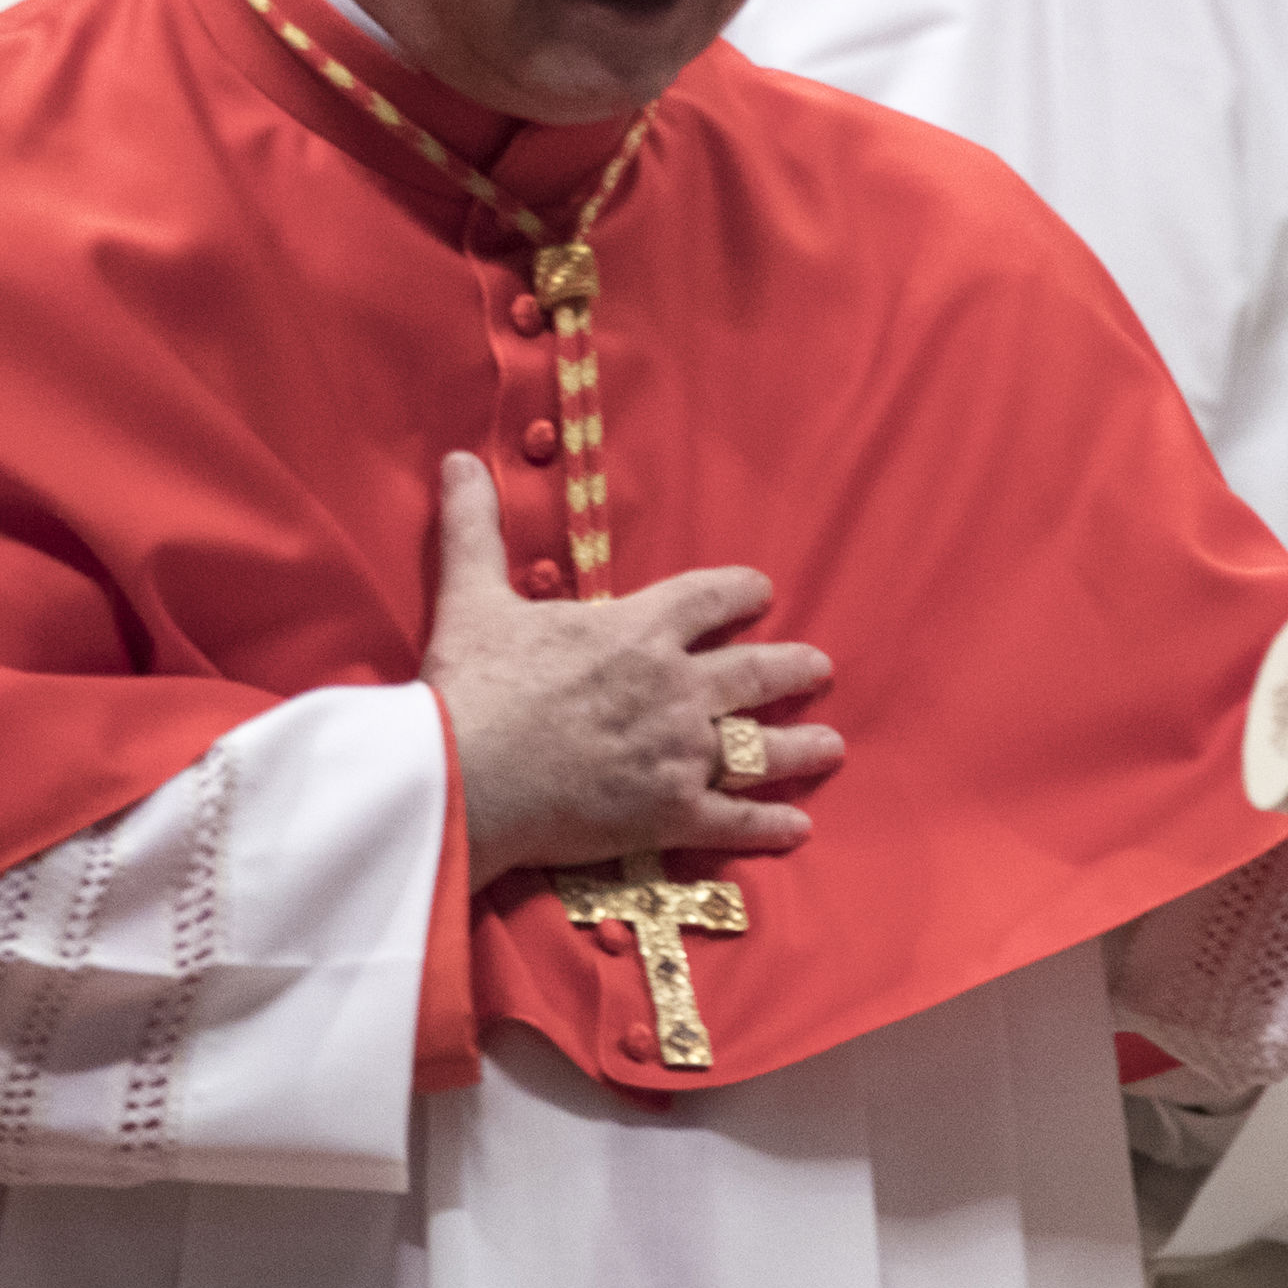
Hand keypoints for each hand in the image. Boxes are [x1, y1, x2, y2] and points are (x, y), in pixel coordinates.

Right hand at [418, 453, 840, 878]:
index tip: (762, 592)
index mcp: (638, 629)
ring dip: (802, 746)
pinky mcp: (669, 814)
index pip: (711, 597)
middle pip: (754, 672)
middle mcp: (675, 687)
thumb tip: (457, 459)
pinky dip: (769, 825)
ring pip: (760, 746)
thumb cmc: (469, 686)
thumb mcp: (472, 597)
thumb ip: (475, 529)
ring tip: (830, 745)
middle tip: (819, 668)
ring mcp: (680, 752)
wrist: (459, 777)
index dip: (741, 593)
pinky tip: (798, 829)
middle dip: (793, 668)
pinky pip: (734, 820)